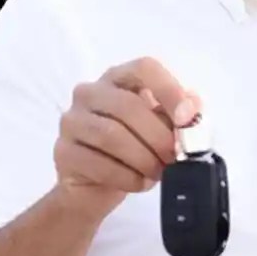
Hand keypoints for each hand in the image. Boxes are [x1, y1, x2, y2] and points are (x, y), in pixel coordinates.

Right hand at [53, 57, 200, 217]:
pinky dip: (127, 176)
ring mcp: (72, 121)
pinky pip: (97, 163)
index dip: (169, 90)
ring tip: (158, 172)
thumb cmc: (135, 149)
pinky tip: (140, 182)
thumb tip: (193, 107)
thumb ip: (178, 115)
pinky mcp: (63, 151)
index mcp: (119, 78)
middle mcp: (90, 92)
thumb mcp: (161, 128)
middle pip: (128, 106)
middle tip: (175, 157)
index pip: (144, 68)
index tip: (188, 118)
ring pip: (111, 136)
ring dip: (143, 159)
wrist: (95, 187)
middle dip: (158, 136)